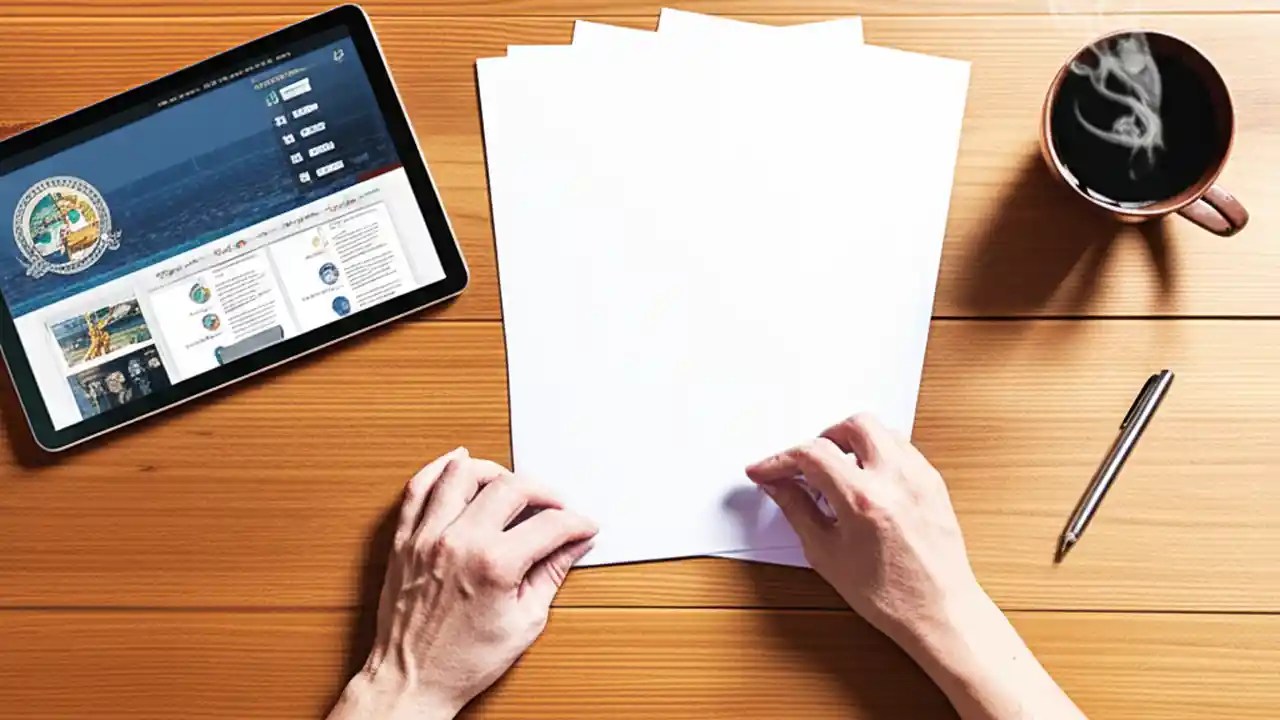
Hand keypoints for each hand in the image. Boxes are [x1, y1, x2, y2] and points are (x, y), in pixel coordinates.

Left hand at [330, 448, 597, 719]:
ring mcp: (427, 537)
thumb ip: (550, 574)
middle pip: (511, 487)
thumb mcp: (525, 622)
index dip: (575, 522)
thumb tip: (573, 546)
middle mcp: (458, 542)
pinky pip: (418, 487)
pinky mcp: (405, 540)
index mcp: (493, 565)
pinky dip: (439, 469)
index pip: (549, 524)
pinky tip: (458, 464)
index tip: (583, 526)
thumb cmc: (464, 662)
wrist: (412, 681)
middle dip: (544, 491)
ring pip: (462, 473)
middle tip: (555, 506)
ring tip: (510, 485)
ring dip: (494, 471)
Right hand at [747, 414, 1084, 718]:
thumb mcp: (827, 555)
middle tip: (806, 465)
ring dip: (852, 442)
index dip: (780, 460)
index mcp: (863, 499)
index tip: (766, 471)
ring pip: (881, 431)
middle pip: (851, 425)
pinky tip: (866, 480)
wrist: (938, 611)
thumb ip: (798, 511)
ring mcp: (919, 477)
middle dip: (822, 438)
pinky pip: (901, 448)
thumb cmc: (889, 595)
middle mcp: (895, 479)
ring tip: (837, 472)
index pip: (812, 454)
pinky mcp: (933, 482)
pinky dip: (878, 453)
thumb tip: (777, 486)